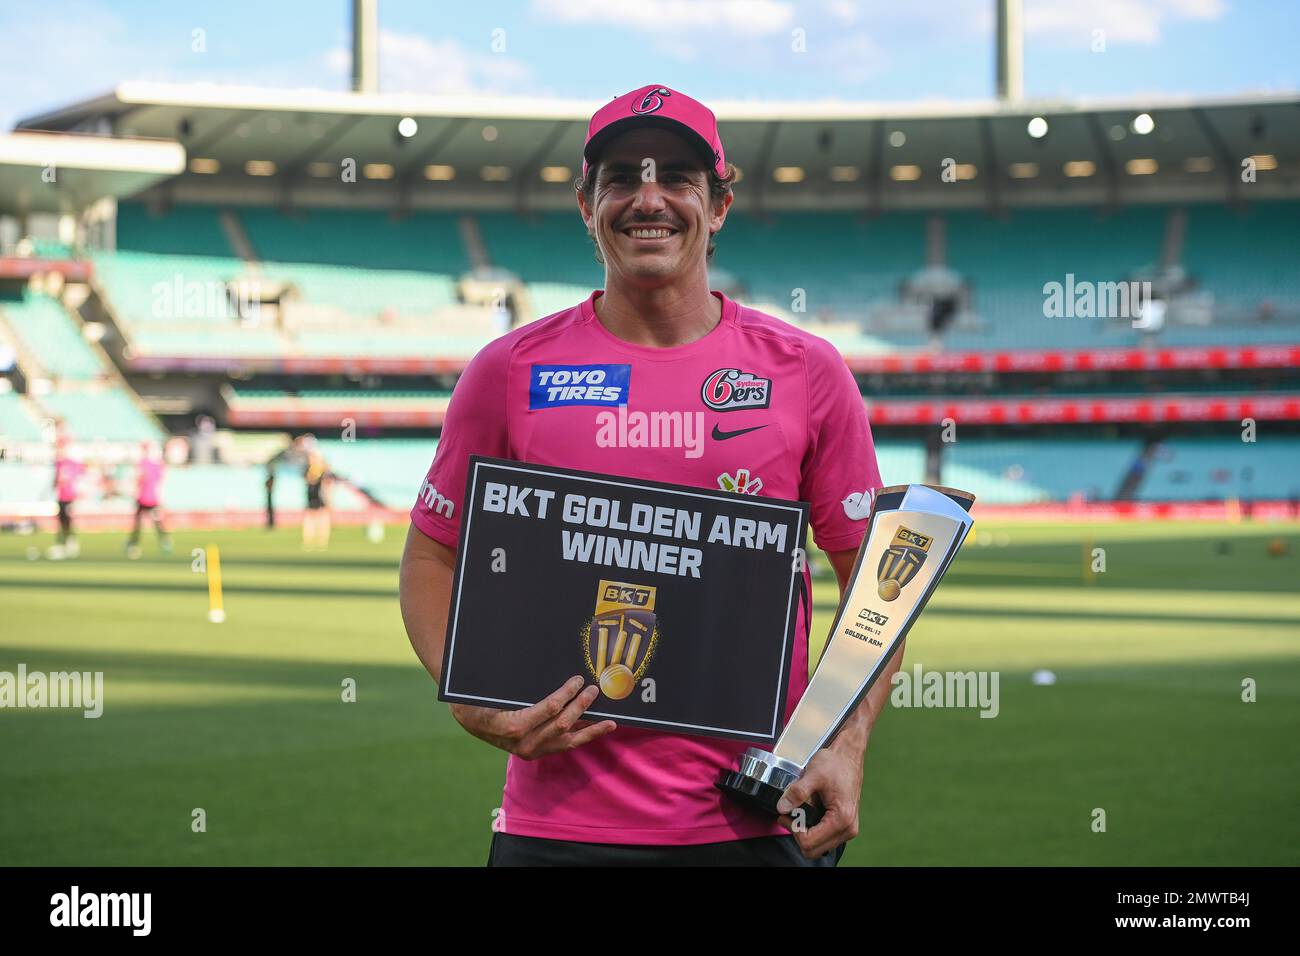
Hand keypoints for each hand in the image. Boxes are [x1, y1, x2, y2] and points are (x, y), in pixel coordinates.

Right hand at [449, 675, 616, 759]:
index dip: (567, 694)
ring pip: (567, 741)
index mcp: (514, 725)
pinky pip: (562, 746)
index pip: (550, 709)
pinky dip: (580, 737)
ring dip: (590, 730)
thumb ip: (514, 687)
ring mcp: (531, 751)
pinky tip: (594, 730)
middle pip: (562, 723)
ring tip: (609, 722)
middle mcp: (524, 743)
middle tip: (594, 690)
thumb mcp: (492, 691)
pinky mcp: (536, 753)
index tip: (578, 680)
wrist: (469, 720)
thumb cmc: (479, 699)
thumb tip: (543, 667)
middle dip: (581, 706)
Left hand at [776, 744, 862, 859]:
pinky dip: (813, 831)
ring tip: (797, 814)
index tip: (785, 815)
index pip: (809, 842)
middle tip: (788, 815)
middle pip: (814, 850)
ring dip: (805, 834)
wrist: (848, 756)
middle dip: (797, 834)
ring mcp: (847, 829)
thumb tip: (781, 808)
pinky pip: (825, 839)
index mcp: (841, 819)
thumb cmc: (835, 763)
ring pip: (819, 847)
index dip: (793, 830)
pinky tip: (807, 814)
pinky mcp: (844, 825)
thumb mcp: (813, 774)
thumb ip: (797, 792)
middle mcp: (847, 829)